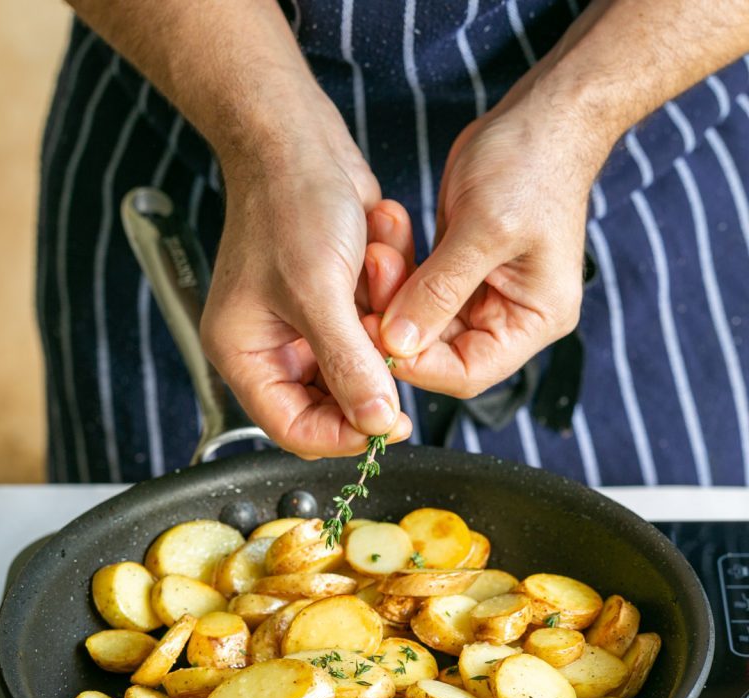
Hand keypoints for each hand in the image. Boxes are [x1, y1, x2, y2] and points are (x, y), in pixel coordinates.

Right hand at [200, 96, 412, 457]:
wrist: (297, 139)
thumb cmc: (288, 203)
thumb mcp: (318, 292)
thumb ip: (348, 365)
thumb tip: (375, 422)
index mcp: (246, 356)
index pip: (294, 429)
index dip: (342, 436)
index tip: (389, 424)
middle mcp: (273, 350)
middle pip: (330, 405)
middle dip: (368, 373)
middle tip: (394, 349)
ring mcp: (305, 329)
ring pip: (359, 367)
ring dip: (380, 329)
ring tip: (377, 275)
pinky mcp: (335, 307)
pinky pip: (371, 330)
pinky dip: (385, 302)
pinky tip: (378, 255)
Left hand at [377, 90, 603, 398]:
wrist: (541, 115)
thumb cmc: (530, 164)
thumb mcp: (484, 229)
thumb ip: (439, 291)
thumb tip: (396, 345)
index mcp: (532, 321)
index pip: (468, 372)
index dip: (419, 365)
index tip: (375, 339)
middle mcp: (509, 318)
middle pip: (438, 352)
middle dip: (398, 324)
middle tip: (366, 290)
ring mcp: (482, 296)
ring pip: (420, 322)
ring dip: (392, 294)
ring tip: (376, 253)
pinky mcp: (457, 272)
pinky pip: (416, 290)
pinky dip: (397, 272)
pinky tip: (383, 243)